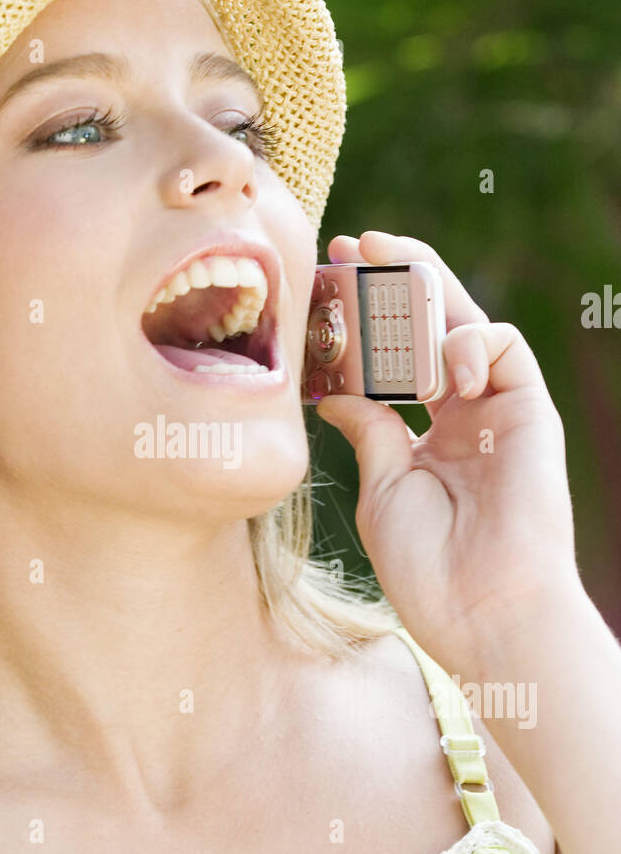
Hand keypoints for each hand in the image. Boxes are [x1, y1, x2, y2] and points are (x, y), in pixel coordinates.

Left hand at [315, 231, 582, 673]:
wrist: (484, 610)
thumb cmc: (429, 565)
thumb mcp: (382, 488)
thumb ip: (368, 429)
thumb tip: (336, 388)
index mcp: (427, 437)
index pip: (393, 360)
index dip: (360, 322)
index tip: (323, 284)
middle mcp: (464, 414)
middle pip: (429, 327)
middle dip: (392, 280)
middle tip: (351, 244)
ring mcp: (498, 409)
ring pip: (466, 321)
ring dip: (421, 295)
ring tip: (378, 275)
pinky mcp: (531, 409)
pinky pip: (503, 345)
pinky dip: (466, 341)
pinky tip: (436, 369)